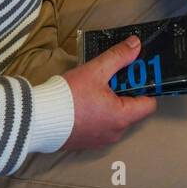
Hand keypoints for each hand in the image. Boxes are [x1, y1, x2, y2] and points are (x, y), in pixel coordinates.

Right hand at [62, 36, 156, 150]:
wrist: (37, 119)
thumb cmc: (69, 96)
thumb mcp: (96, 70)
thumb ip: (118, 56)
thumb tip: (136, 44)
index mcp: (122, 117)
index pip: (149, 104)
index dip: (145, 87)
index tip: (135, 75)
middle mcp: (115, 132)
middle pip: (132, 110)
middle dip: (125, 92)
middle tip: (112, 77)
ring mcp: (101, 140)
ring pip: (115, 118)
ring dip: (111, 104)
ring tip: (95, 88)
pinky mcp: (86, 143)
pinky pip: (101, 126)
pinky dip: (98, 114)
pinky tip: (84, 102)